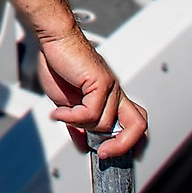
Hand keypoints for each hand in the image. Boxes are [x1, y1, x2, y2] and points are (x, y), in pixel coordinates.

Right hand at [38, 26, 147, 157]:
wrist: (54, 37)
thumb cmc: (59, 62)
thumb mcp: (66, 102)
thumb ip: (76, 123)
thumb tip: (82, 144)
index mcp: (110, 96)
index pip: (134, 122)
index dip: (133, 142)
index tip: (114, 155)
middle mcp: (115, 92)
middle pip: (138, 125)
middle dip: (123, 145)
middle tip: (103, 153)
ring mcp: (110, 87)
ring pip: (105, 124)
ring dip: (80, 126)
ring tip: (62, 115)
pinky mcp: (100, 82)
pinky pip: (91, 113)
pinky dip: (73, 118)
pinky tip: (60, 112)